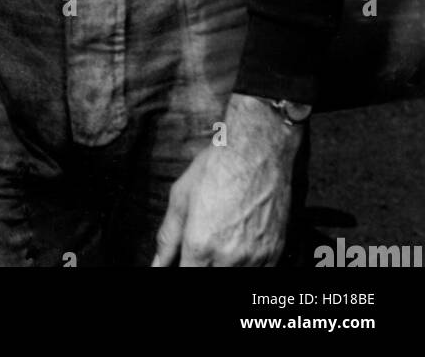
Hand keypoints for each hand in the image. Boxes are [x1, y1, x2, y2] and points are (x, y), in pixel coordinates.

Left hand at [151, 94, 300, 266]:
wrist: (257, 151)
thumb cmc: (217, 168)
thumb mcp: (181, 198)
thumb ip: (167, 237)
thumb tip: (157, 264)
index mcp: (200, 244)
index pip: (186, 279)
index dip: (182, 273)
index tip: (185, 263)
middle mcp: (229, 257)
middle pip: (211, 280)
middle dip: (203, 268)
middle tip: (202, 255)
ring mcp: (255, 258)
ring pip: (236, 280)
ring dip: (224, 269)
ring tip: (222, 245)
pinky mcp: (274, 254)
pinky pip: (260, 276)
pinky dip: (247, 269)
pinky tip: (240, 252)